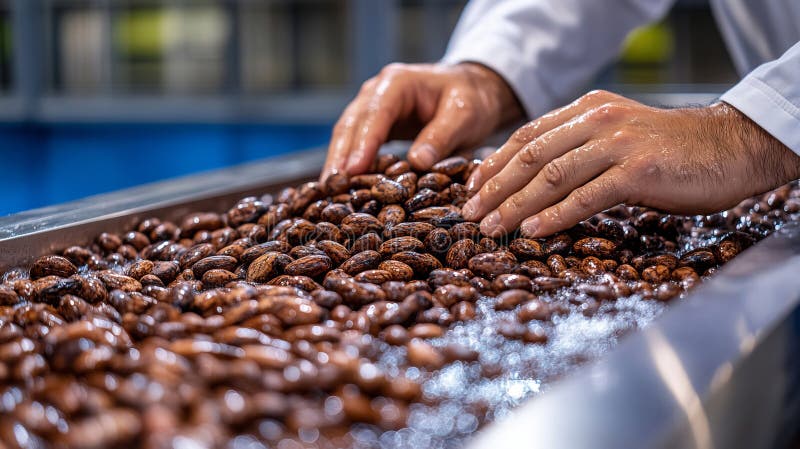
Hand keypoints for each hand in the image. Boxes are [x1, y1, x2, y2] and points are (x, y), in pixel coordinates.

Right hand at [321, 62, 522, 180]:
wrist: (473, 90)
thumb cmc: (471, 99)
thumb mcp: (464, 115)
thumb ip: (442, 136)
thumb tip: (418, 162)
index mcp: (397, 83)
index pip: (374, 114)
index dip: (362, 142)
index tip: (353, 169)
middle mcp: (377, 92)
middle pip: (350, 124)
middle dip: (339, 156)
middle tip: (330, 188)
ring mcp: (372, 107)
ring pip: (346, 134)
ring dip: (337, 162)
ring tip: (329, 192)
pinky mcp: (375, 126)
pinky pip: (356, 144)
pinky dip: (348, 165)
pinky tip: (343, 188)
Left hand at [461, 90, 799, 237]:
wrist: (730, 146)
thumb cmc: (670, 150)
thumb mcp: (618, 137)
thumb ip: (579, 149)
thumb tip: (534, 180)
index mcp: (587, 109)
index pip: (526, 136)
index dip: (494, 164)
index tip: (471, 190)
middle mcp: (596, 119)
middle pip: (530, 155)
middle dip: (494, 188)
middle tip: (470, 215)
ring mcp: (617, 142)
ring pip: (551, 176)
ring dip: (515, 205)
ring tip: (491, 228)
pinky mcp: (638, 169)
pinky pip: (586, 196)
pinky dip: (555, 215)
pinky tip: (533, 231)